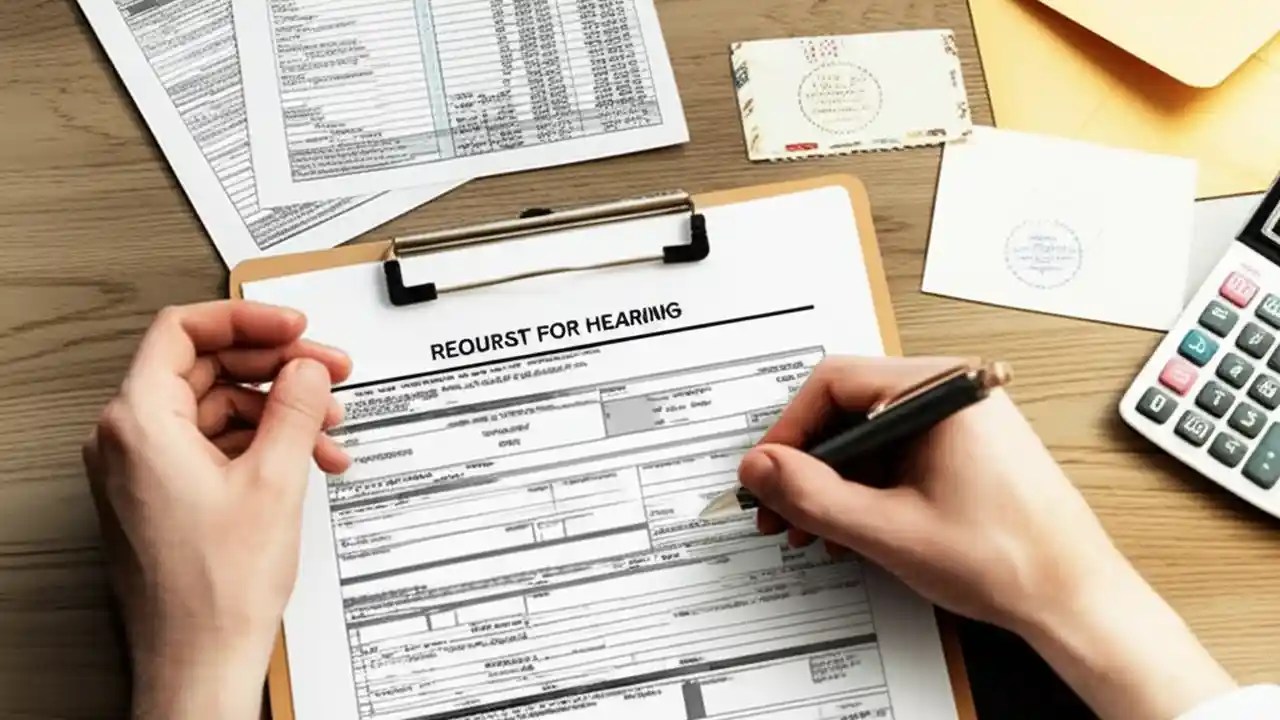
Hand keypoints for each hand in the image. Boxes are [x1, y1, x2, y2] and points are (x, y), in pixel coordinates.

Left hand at [83, 301, 352, 719]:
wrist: (199, 660)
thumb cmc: (215, 591)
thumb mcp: (275, 480)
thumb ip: (294, 406)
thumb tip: (306, 366)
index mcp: (139, 423)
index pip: (184, 331)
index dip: (248, 318)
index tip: (293, 326)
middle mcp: (129, 441)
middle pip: (206, 369)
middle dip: (277, 369)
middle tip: (327, 372)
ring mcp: (143, 470)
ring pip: (218, 410)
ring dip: (279, 412)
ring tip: (328, 429)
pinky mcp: (162, 495)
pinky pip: (214, 447)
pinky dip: (263, 446)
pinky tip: (306, 460)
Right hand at [740, 357, 1234, 719]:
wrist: (1074, 599)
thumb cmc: (1010, 560)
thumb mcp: (889, 530)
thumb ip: (814, 495)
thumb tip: (762, 468)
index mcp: (941, 391)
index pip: (834, 382)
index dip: (788, 431)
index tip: (765, 471)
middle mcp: (954, 393)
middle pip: (849, 407)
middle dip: (808, 463)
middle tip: (780, 506)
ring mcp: (962, 420)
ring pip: (870, 433)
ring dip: (833, 480)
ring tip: (812, 526)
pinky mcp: (965, 447)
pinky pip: (897, 451)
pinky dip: (865, 485)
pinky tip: (851, 526)